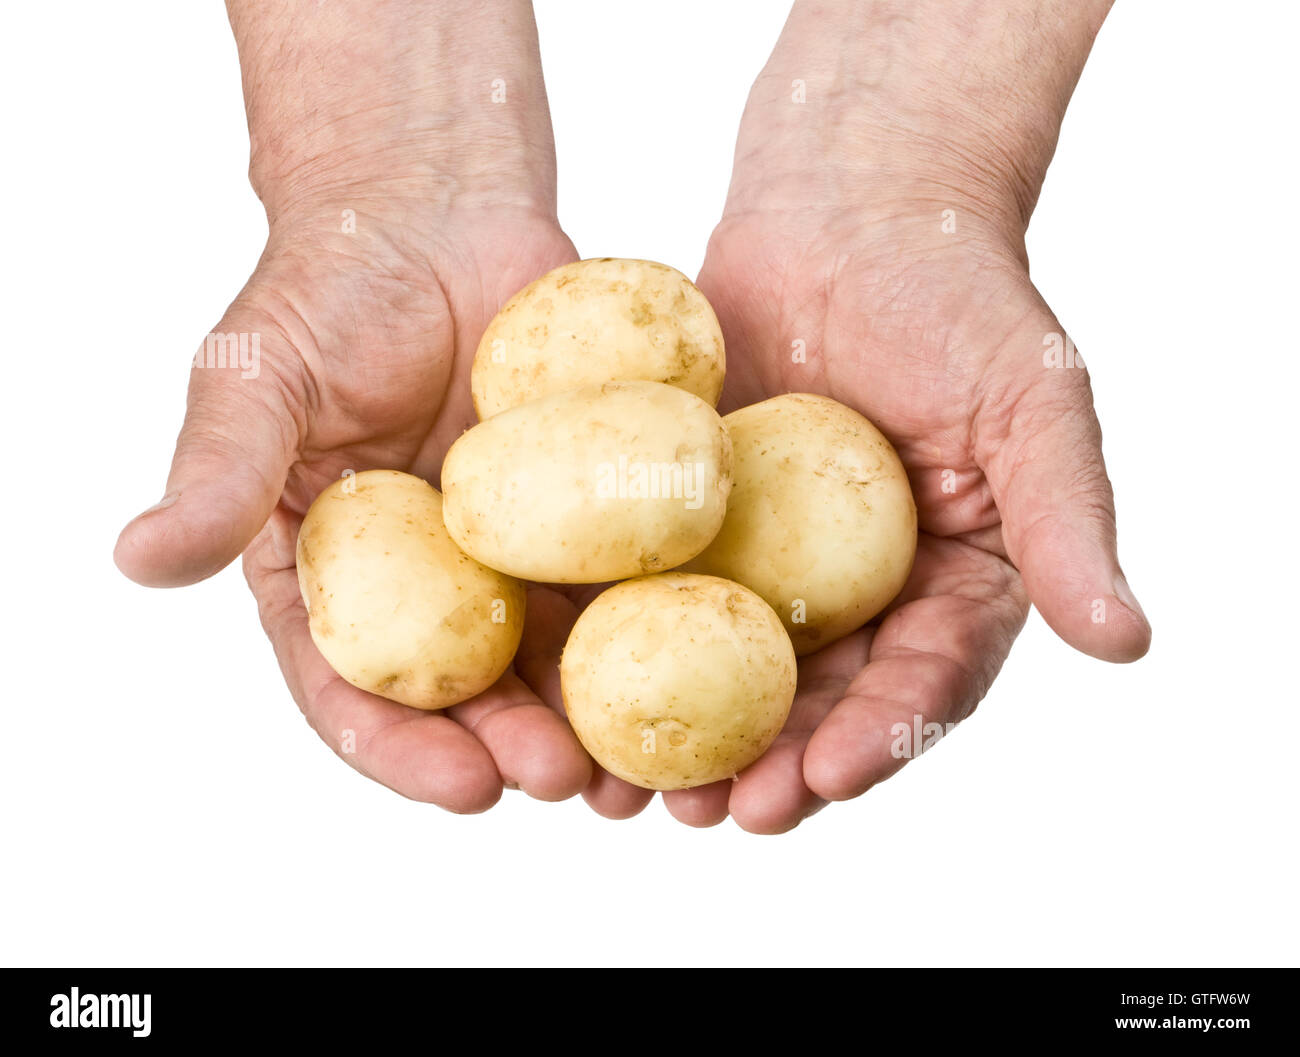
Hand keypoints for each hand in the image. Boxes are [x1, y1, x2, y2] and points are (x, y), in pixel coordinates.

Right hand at [115, 0, 591, 810]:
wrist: (434, 210)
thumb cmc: (329, 288)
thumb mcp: (257, 378)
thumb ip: (216, 470)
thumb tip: (137, 560)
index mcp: (334, 579)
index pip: (356, 686)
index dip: (402, 747)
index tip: (463, 788)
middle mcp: (426, 583)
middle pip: (469, 692)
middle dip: (514, 748)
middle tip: (566, 782)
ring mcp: (511, 550)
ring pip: (555, 653)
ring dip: (596, 714)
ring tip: (641, 762)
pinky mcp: (583, 508)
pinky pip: (623, 572)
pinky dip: (655, 623)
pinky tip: (698, 658)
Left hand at [649, 0, 1150, 831]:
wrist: (846, 207)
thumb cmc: (955, 295)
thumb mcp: (1029, 404)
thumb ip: (1068, 520)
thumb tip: (1127, 641)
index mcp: (947, 582)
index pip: (921, 680)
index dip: (880, 736)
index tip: (829, 777)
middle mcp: (856, 589)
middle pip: (813, 699)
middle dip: (769, 765)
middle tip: (724, 812)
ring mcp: (765, 560)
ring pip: (720, 667)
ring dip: (681, 734)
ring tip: (634, 789)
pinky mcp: (686, 522)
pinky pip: (647, 589)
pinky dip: (613, 644)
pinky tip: (569, 690)